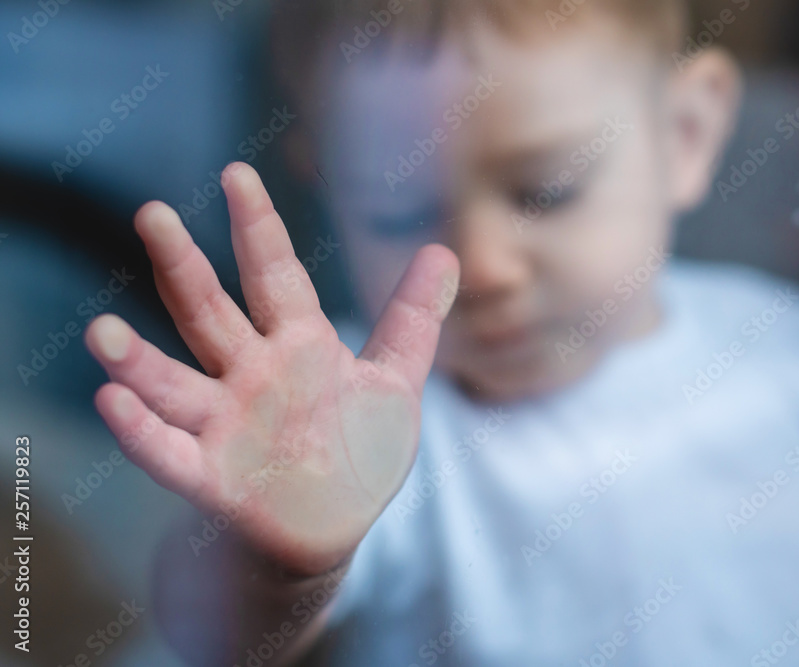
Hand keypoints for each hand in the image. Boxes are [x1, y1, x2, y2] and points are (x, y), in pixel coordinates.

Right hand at [85, 163, 458, 574]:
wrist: (330, 527)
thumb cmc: (355, 449)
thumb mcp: (393, 382)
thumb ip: (413, 321)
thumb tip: (445, 251)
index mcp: (298, 344)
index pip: (274, 274)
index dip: (257, 227)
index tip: (236, 174)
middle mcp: (252, 374)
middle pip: (209, 312)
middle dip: (182, 266)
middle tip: (151, 214)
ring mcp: (226, 424)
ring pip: (174, 383)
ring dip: (138, 360)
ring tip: (101, 331)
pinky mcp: (212, 478)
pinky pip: (170, 454)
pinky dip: (142, 433)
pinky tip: (112, 402)